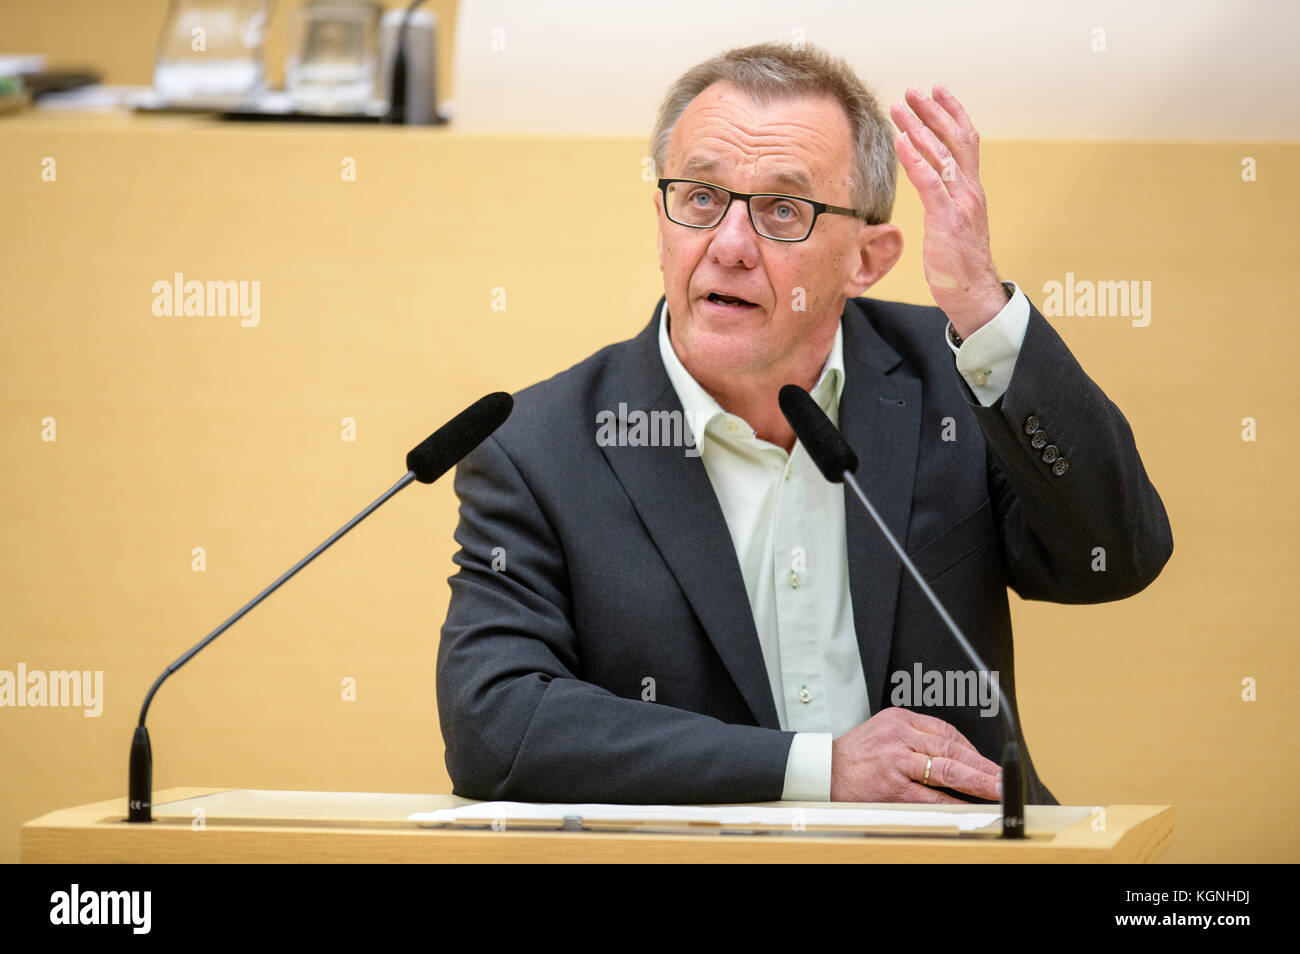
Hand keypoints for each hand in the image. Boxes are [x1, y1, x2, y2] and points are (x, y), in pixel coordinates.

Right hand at [830, 707, 1002, 802]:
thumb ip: (916, 738)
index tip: (989, 763)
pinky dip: (952, 802)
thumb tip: (955, 757)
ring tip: (995, 790)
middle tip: (1003, 777)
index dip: (973, 749)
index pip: (946, 731)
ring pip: (946, 770)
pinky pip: (931, 797)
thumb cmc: (856, 756)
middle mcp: (900, 736)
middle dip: (983, 766)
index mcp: (900, 719)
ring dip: (976, 782)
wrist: (822, 772)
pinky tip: (967, 806)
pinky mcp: (892, 787)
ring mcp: (896, 761)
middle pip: (952, 749)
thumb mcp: (884, 731)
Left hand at [890, 85, 1006, 339]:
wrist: (973, 293)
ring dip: (918, 127)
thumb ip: (946, 204)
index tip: (938, 92)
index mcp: (972, 191)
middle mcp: (970, 191)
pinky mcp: (947, 219)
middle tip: (914, 90)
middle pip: (954, 139)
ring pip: (941, 154)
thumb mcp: (954, 226)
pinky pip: (930, 182)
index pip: (966, 142)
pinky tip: (900, 141)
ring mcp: (961, 204)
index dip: (952, 114)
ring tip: (899, 107)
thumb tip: (932, 190)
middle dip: (933, 111)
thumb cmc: (959, 265)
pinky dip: (915, 159)